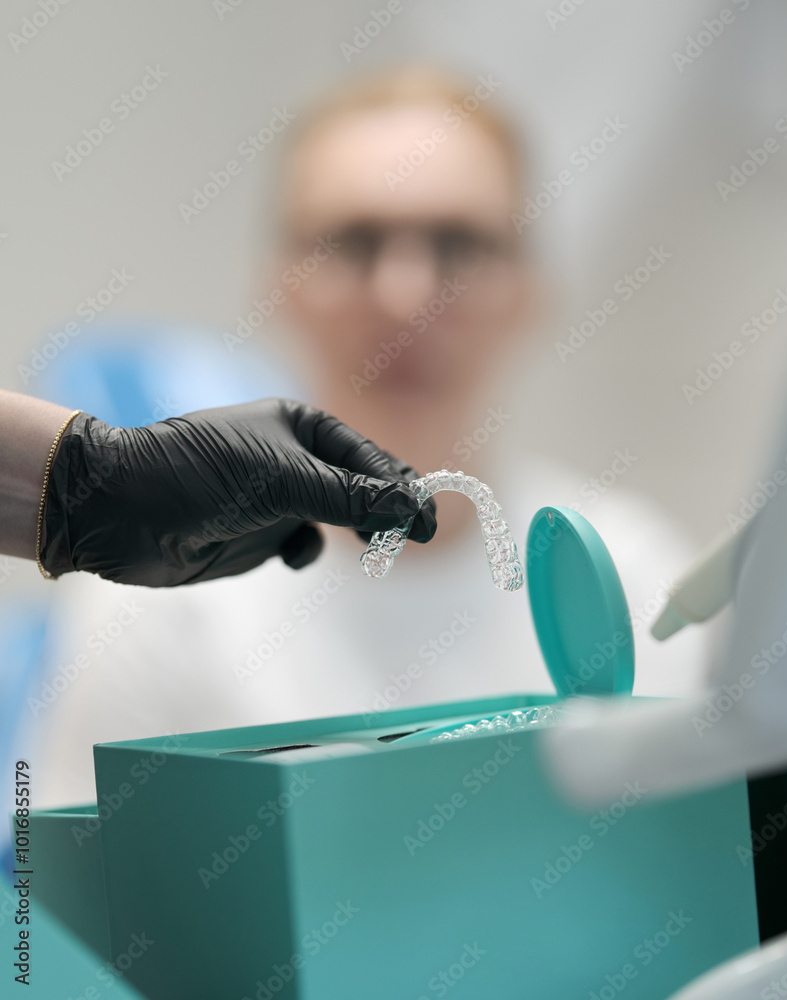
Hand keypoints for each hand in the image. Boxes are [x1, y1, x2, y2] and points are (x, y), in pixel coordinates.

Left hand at [41, 398, 435, 585]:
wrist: (120, 511)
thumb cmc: (197, 475)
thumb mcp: (282, 479)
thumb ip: (348, 497)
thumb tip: (411, 509)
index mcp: (301, 426)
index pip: (369, 457)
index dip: (403, 487)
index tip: (430, 520)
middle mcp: (293, 458)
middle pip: (360, 485)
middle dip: (387, 511)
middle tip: (415, 539)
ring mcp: (276, 497)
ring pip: (337, 517)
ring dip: (358, 532)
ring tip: (378, 550)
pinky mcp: (257, 533)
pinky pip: (302, 543)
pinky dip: (306, 552)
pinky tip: (293, 556)